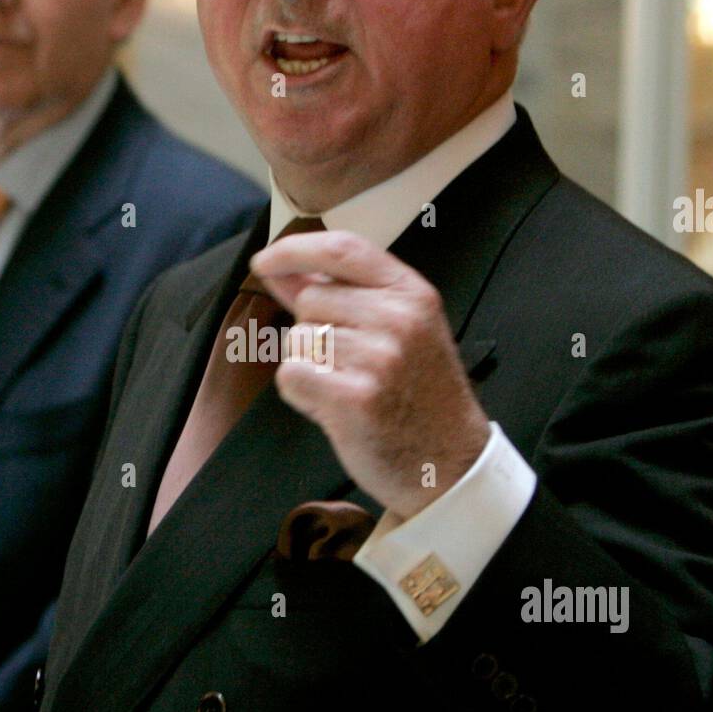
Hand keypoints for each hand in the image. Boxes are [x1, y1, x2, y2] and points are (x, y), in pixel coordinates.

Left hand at [251, 229, 490, 518]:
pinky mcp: (354, 397)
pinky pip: (291, 374)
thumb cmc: (417, 396)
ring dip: (310, 366)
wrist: (448, 462)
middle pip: (311, 299)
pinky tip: (334, 407)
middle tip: (352, 366)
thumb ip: (338, 294)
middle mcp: (399, 318)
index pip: (342, 249)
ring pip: (298, 339)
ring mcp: (378, 357)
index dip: (295, 250)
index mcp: (411, 293)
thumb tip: (283, 269)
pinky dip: (300, 393)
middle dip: (314, 331)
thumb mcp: (397, 330)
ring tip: (349, 388)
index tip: (264, 261)